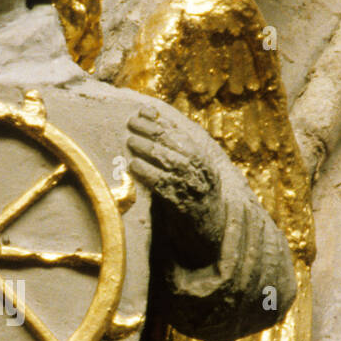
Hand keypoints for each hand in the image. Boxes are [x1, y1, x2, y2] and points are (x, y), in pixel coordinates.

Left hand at [127, 108, 226, 248]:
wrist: (210, 228)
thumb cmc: (193, 196)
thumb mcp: (189, 170)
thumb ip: (174, 150)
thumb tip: (151, 125)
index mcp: (203, 159)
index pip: (180, 134)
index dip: (161, 121)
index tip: (143, 111)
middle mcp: (201, 170)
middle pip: (175, 145)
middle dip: (152, 130)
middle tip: (132, 123)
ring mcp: (193, 187)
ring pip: (171, 162)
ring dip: (149, 149)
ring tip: (131, 141)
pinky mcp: (184, 205)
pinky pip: (164, 185)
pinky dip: (149, 173)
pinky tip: (134, 166)